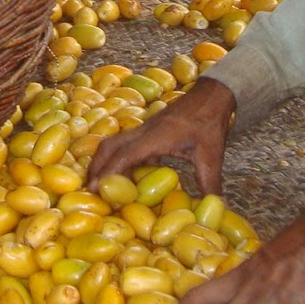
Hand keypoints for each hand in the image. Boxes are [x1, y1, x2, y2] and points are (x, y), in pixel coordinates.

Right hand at [88, 77, 235, 195]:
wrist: (210, 96)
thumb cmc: (209, 124)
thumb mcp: (212, 155)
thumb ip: (210, 182)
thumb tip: (214, 208)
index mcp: (156, 136)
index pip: (125, 155)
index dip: (109, 172)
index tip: (96, 189)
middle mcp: (144, 131)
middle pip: (109, 147)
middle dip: (96, 168)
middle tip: (90, 190)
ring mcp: (144, 128)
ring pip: (113, 143)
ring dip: (102, 161)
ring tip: (98, 183)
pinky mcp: (147, 129)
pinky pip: (124, 144)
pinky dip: (117, 158)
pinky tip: (123, 175)